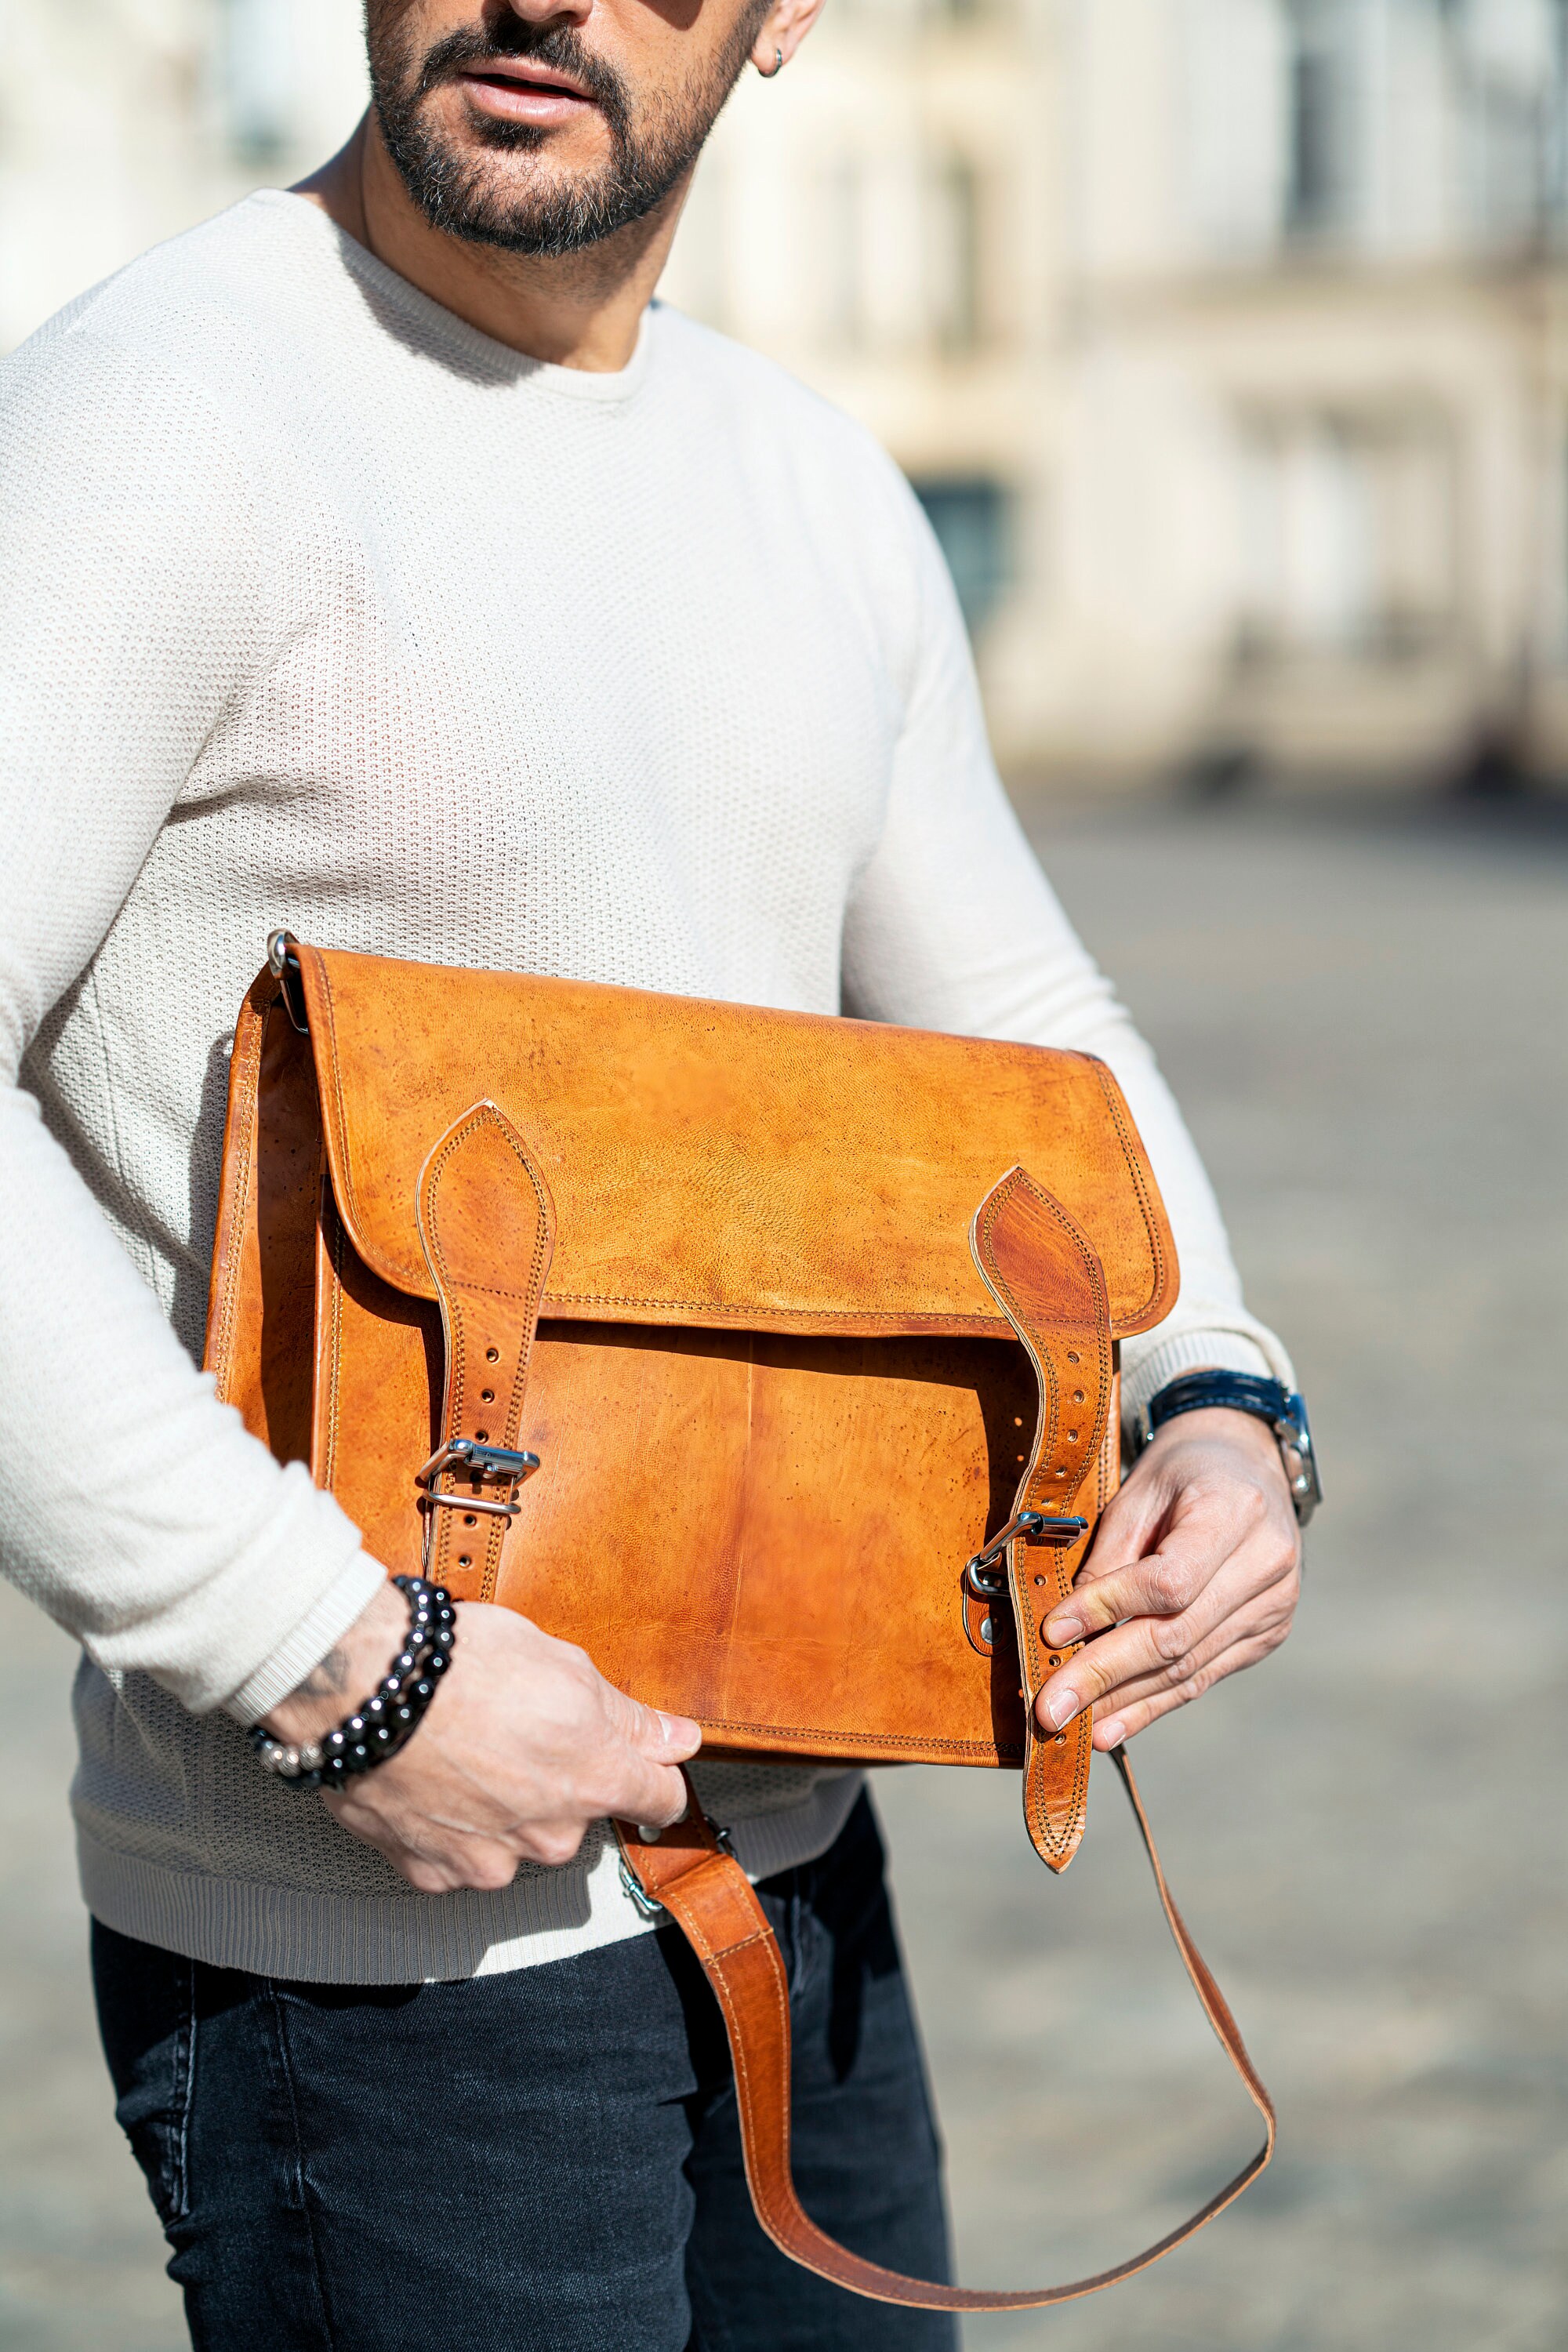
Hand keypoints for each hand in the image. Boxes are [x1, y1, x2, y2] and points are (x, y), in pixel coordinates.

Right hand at [262, 1584, 700, 1892]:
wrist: (364, 1688)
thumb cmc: (462, 1664)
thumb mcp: (564, 1666)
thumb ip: (628, 1717)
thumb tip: (678, 1739)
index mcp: (593, 1779)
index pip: (660, 1799)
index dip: (655, 1776)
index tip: (643, 1764)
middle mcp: (549, 1833)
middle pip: (578, 1817)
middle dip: (559, 1782)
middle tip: (517, 1730)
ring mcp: (489, 1861)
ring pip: (517, 1839)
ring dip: (503, 1808)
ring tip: (465, 1751)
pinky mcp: (433, 1872)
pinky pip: (459, 1856)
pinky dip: (451, 1827)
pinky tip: (433, 1779)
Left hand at [1034, 1407, 1300, 1749]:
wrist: (1248, 1465)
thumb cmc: (1184, 1471)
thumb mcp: (1139, 1490)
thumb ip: (1109, 1556)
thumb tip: (1067, 1629)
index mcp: (1235, 1512)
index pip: (1169, 1582)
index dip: (1108, 1610)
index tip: (1053, 1632)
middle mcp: (1267, 1565)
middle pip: (1176, 1636)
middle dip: (1105, 1674)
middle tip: (1051, 1706)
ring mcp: (1273, 1607)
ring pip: (1188, 1667)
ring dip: (1124, 1701)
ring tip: (1071, 1724)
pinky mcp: (1265, 1635)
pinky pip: (1202, 1677)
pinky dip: (1152, 1704)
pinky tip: (1110, 1727)